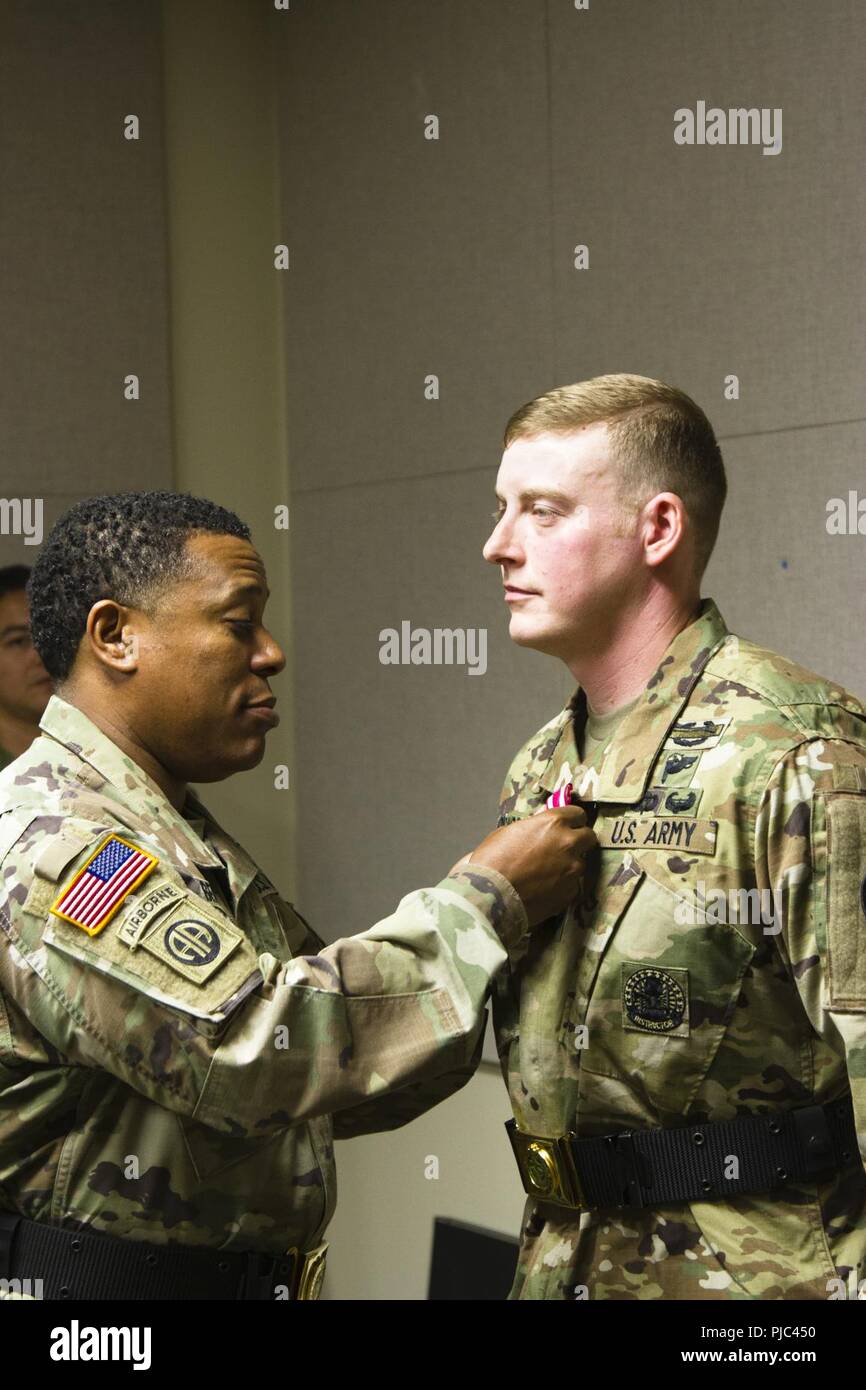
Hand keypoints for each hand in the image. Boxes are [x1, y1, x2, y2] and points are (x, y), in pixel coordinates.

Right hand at [452, 806, 597, 926]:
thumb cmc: (492, 860)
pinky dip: (562, 886)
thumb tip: (540, 832)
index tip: (566, 827)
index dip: (571, 821)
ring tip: (548, 874)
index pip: (578, 814)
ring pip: (580, 864)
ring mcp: (573, 869)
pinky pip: (572, 885)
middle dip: (578, 841)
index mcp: (553, 822)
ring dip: (569, 866)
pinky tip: (544, 890)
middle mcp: (569, 843)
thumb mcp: (510, 832)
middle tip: (562, 849)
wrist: (490, 895)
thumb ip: (533, 829)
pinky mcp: (571, 893)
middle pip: (589, 837)